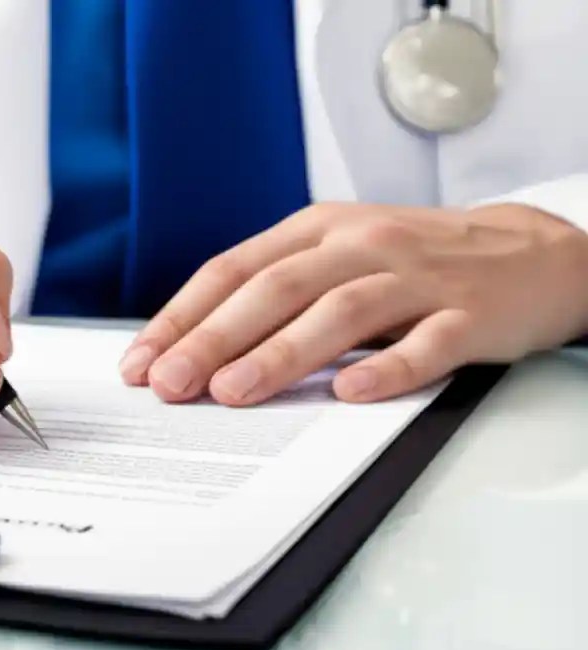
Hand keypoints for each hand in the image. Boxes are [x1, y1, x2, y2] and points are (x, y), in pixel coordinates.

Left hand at [119, 203, 587, 405]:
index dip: (181, 317)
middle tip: (170, 384)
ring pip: (340, 312)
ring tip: (232, 392)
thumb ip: (273, 293)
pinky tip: (349, 394)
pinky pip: (426, 343)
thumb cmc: (413, 261)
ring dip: (281, 353)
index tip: (140, 363)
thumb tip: (191, 351)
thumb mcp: (337, 254)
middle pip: (275, 289)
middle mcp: (361, 244)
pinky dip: (387, 368)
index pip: (232, 270)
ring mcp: (418, 277)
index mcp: (318, 229)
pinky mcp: (470, 314)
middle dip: (213, 338)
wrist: (534, 251)